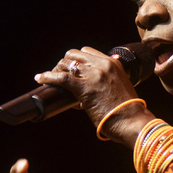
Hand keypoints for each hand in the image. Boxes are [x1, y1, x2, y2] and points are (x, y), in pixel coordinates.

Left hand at [36, 47, 152, 145]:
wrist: (132, 121)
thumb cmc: (127, 110)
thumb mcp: (121, 86)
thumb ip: (111, 78)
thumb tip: (101, 79)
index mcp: (112, 63)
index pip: (87, 52)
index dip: (76, 60)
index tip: (72, 70)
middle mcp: (102, 64)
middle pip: (74, 54)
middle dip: (64, 63)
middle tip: (60, 75)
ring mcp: (93, 75)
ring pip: (65, 63)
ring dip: (56, 71)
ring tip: (52, 80)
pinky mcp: (84, 87)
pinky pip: (60, 77)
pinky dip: (48, 77)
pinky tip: (40, 78)